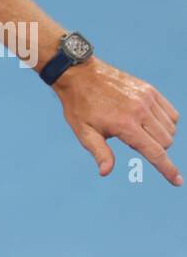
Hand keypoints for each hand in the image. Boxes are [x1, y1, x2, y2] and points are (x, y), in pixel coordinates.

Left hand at [54, 57, 180, 185]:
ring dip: (161, 137)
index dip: (167, 169)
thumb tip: (106, 172)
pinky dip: (166, 122)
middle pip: (165, 142)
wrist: (80, 75)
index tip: (178, 181)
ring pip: (171, 128)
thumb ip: (100, 153)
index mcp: (125, 125)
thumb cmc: (79, 107)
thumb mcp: (84, 133)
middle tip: (134, 142)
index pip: (154, 152)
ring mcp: (148, 99)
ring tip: (138, 131)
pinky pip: (171, 113)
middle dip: (157, 150)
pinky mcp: (150, 90)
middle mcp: (140, 111)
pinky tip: (149, 122)